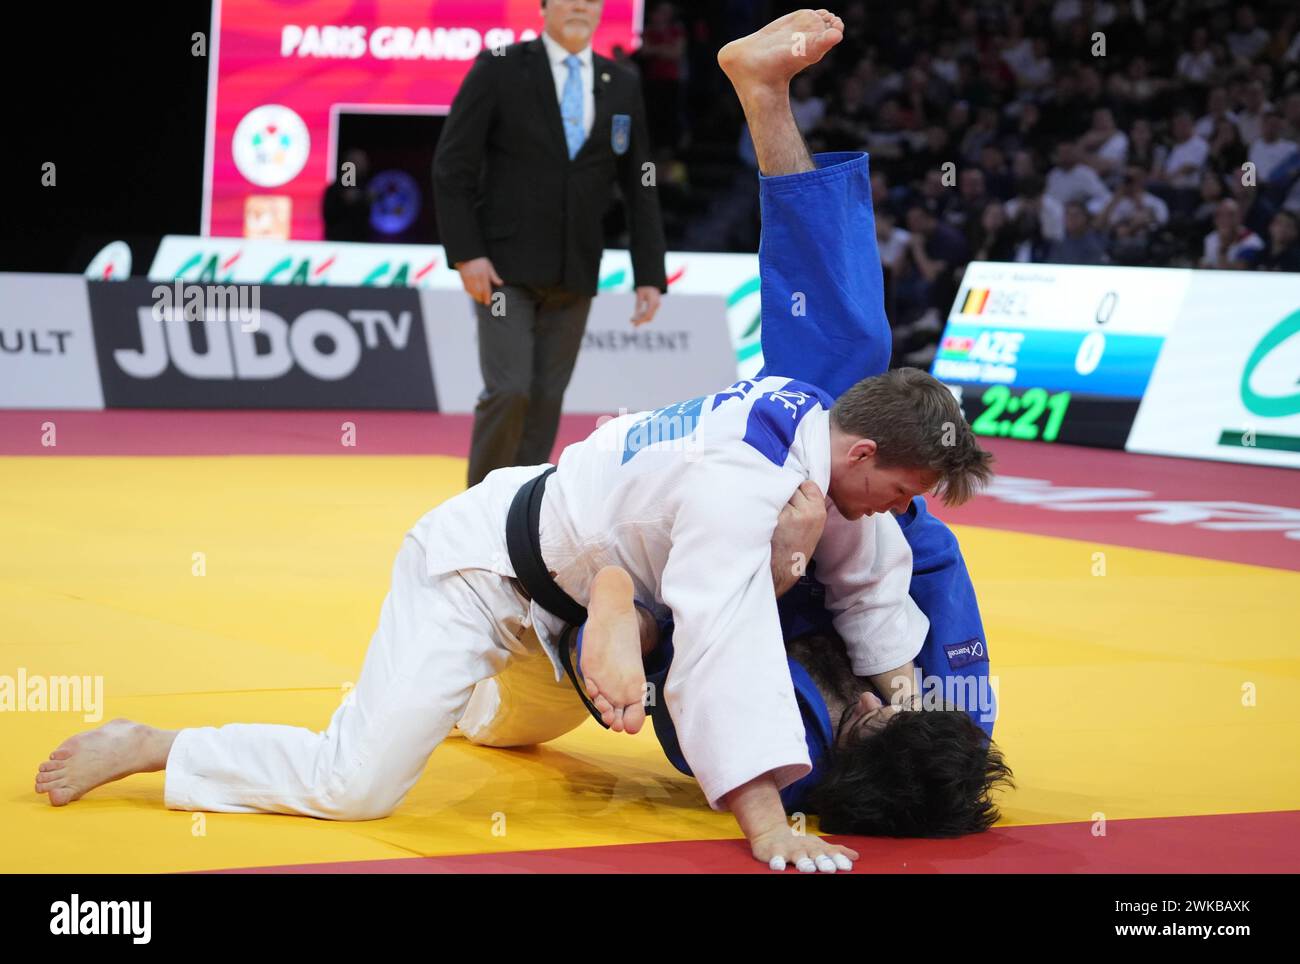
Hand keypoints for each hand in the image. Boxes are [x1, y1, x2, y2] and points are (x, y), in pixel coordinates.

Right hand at [456, 257, 503, 306]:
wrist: (468, 255)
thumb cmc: (481, 261)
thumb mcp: (489, 267)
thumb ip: (494, 276)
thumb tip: (501, 283)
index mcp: (483, 274)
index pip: (485, 288)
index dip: (487, 296)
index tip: (488, 303)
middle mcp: (475, 276)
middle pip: (478, 291)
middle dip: (481, 298)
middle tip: (484, 302)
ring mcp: (468, 277)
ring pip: (471, 291)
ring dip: (475, 297)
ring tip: (479, 300)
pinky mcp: (463, 278)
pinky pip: (466, 288)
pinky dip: (470, 293)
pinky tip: (473, 295)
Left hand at [631, 286, 661, 326]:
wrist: (652, 282)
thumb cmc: (645, 287)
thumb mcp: (640, 295)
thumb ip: (638, 305)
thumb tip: (635, 316)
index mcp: (653, 302)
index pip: (646, 314)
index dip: (639, 319)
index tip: (632, 321)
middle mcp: (656, 305)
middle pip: (649, 317)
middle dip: (640, 321)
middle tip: (632, 323)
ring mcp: (657, 306)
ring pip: (650, 317)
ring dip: (642, 319)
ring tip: (633, 320)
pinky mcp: (655, 306)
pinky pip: (650, 314)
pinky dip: (644, 316)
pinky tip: (638, 316)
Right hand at [748, 826, 859, 873]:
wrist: (771, 831)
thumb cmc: (799, 843)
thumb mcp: (818, 845)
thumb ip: (835, 851)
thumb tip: (856, 856)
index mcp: (817, 847)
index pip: (830, 853)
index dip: (838, 859)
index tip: (847, 867)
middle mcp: (805, 847)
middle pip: (815, 854)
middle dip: (822, 861)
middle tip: (830, 869)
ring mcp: (789, 849)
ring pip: (797, 855)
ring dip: (803, 861)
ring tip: (808, 869)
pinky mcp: (774, 851)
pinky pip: (775, 857)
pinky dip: (777, 862)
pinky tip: (778, 867)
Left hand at [771, 481, 825, 596]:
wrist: (777, 572)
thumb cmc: (792, 551)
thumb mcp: (812, 528)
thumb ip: (808, 506)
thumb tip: (797, 484)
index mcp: (819, 513)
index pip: (808, 485)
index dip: (797, 492)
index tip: (792, 504)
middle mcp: (806, 511)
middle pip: (791, 486)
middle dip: (783, 495)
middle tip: (779, 514)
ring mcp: (787, 513)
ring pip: (776, 491)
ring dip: (770, 499)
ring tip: (769, 518)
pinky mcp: (770, 517)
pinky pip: (763, 500)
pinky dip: (760, 506)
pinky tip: (761, 520)